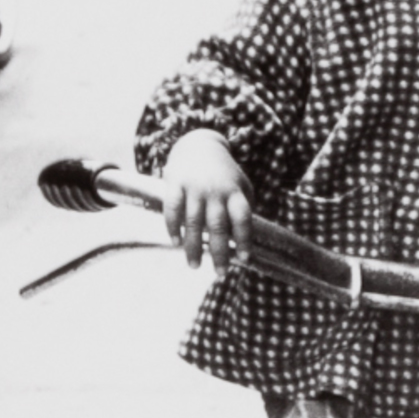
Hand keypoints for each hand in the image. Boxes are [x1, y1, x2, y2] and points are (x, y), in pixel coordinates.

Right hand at [161, 131, 252, 275]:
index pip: (242, 218)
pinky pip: (172, 209)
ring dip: (194, 247)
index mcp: (234, 192)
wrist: (198, 144)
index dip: (244, 239)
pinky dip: (173, 227)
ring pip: (194, 222)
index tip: (244, 259)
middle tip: (220, 272)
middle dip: (219, 252)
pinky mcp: (175, 184)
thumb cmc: (223, 173)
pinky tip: (175, 243)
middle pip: (218, 225)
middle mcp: (215, 190)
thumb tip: (245, 237)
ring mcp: (194, 187)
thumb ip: (244, 206)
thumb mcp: (240, 184)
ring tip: (194, 266)